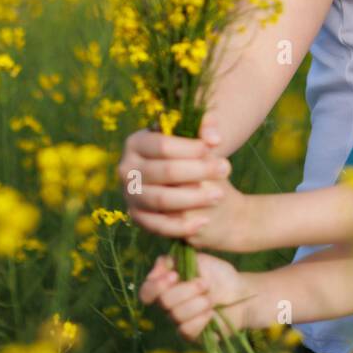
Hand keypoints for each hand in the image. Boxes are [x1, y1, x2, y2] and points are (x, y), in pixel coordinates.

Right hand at [118, 127, 232, 239]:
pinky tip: (204, 222)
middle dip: (199, 171)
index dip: (191, 147)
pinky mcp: (137, 217)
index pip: (162, 145)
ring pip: (162, 199)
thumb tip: (214, 138)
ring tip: (220, 195)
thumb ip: (207, 126)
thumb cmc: (189, 152)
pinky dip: (181, 226)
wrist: (182, 180)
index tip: (215, 147)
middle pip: (165, 171)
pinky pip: (158, 225)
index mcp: (136, 142)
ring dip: (193, 198)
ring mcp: (130, 195)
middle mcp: (127, 169)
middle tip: (226, 169)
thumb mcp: (195, 135)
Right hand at [139, 253, 252, 342]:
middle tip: (205, 284)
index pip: (146, 291)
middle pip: (163, 302)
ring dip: (198, 303)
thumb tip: (159, 264)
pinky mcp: (190, 334)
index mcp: (166, 286)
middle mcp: (169, 305)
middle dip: (186, 290)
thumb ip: (177, 259)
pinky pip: (186, 330)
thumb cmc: (217, 274)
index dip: (157, 285)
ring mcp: (178, 321)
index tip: (175, 275)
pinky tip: (211, 313)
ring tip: (211, 298)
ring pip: (176, 315)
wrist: (240, 291)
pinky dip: (201, 319)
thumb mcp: (198, 259)